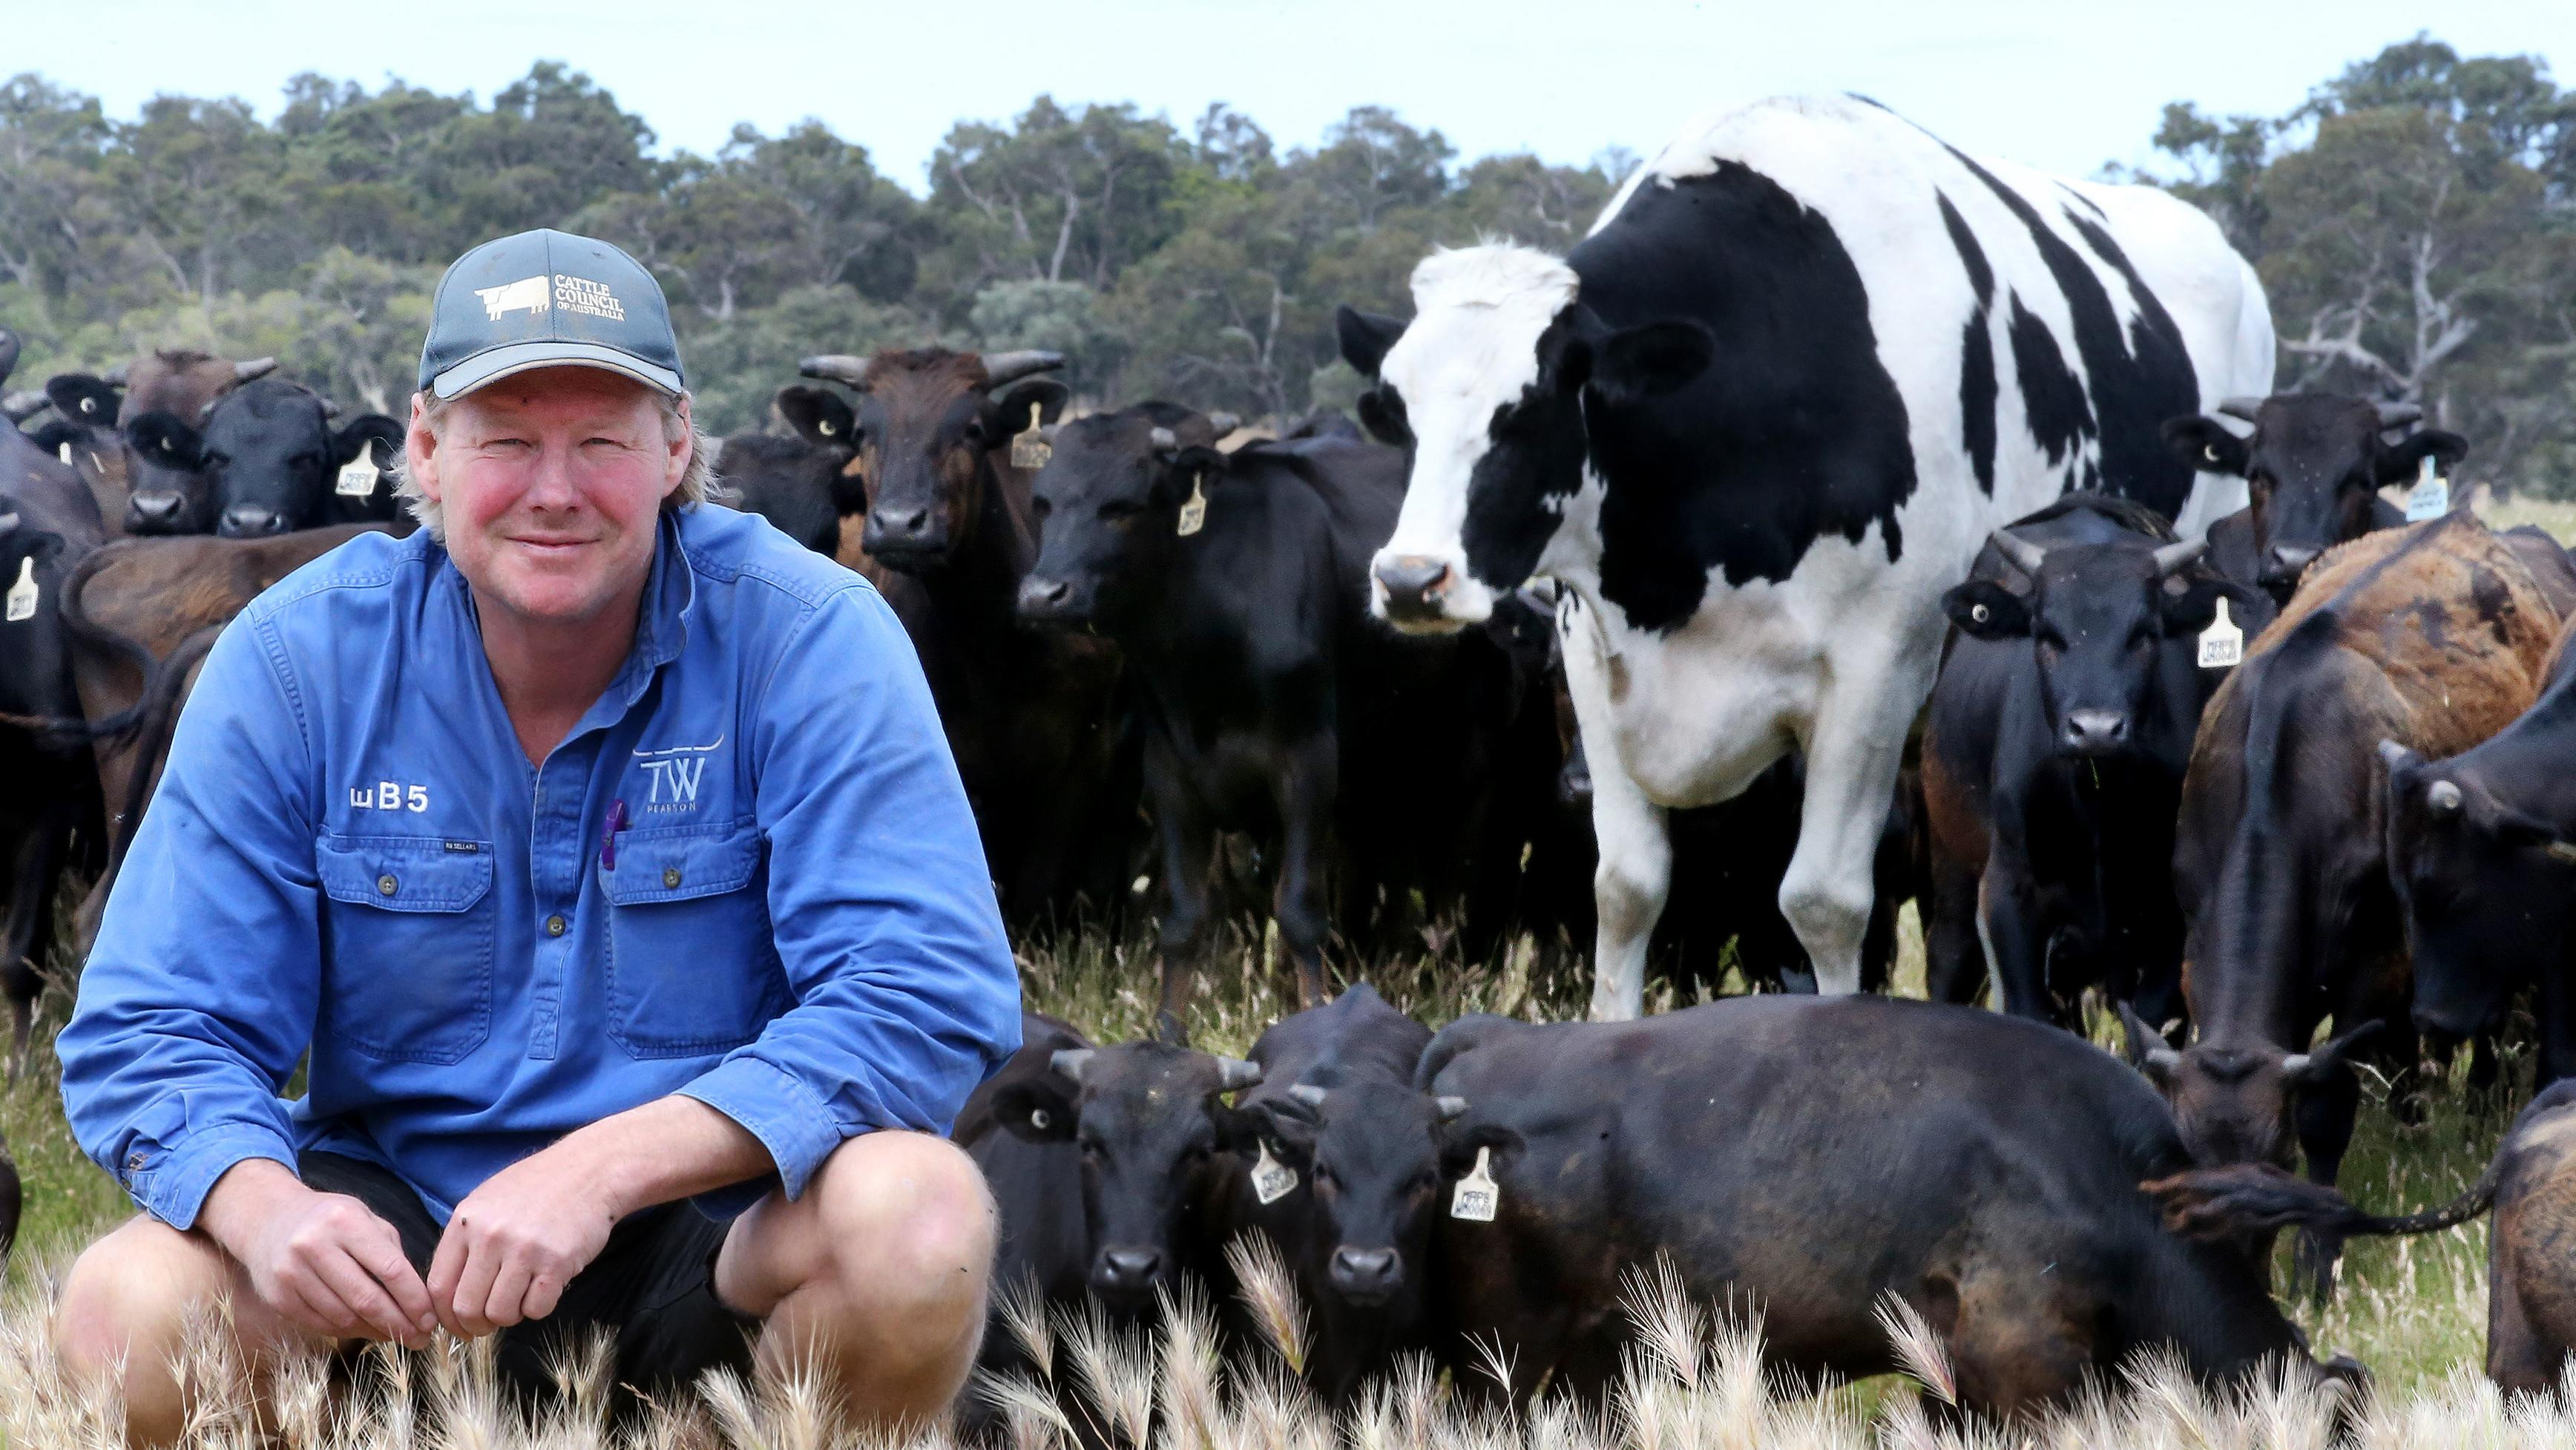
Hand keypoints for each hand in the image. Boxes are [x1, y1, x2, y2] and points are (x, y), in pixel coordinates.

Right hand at [199, 1159, 434, 1346]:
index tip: (432, 1320)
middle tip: (421, 1339)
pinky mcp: (278, 1297)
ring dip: (376, 1332)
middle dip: (399, 1324)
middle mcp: (315, 1245)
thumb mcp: (365, 1220)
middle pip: (366, 1299)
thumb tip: (419, 1300)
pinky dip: (348, 1332)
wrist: (268, 1220)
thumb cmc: (331, 1221)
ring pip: (343, 1317)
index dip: (415, 1300)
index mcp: (346, 1222)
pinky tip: (367, 1331)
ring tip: (397, 1336)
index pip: (390, 1269)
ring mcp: (292, 1273)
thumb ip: (391, 1253)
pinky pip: (321, 1325)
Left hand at [426, 1140, 619, 1337]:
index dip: (446, 1317)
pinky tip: (546, 1286)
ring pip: (501, 1313)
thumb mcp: (487, 1201)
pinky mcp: (556, 1262)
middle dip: (476, 1325)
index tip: (458, 1326)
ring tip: (522, 1297)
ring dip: (511, 1316)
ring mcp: (523, 1250)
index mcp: (466, 1222)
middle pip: (466, 1307)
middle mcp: (490, 1236)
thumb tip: (450, 1292)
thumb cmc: (538, 1187)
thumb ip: (465, 1241)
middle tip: (489, 1324)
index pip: (439, 1287)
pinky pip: (537, 1310)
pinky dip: (539, 1307)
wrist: (590, 1170)